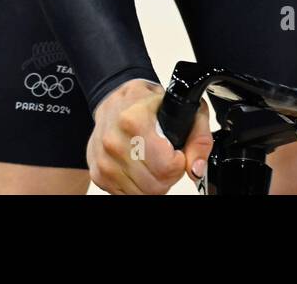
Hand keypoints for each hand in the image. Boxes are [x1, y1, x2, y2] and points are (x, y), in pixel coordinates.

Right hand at [87, 79, 212, 193]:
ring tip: (154, 162)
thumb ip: (199, 138)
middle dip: (168, 176)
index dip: (179, 163)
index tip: (177, 153)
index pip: (166, 165)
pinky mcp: (98, 174)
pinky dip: (138, 186)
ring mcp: (104, 159)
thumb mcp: (185, 108)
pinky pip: (127, 195)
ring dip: (154, 182)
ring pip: (141, 193)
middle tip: (168, 159)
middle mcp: (114, 141)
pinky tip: (140, 166)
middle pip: (155, 184)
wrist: (116, 100)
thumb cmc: (149, 103)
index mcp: (134, 120)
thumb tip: (196, 169)